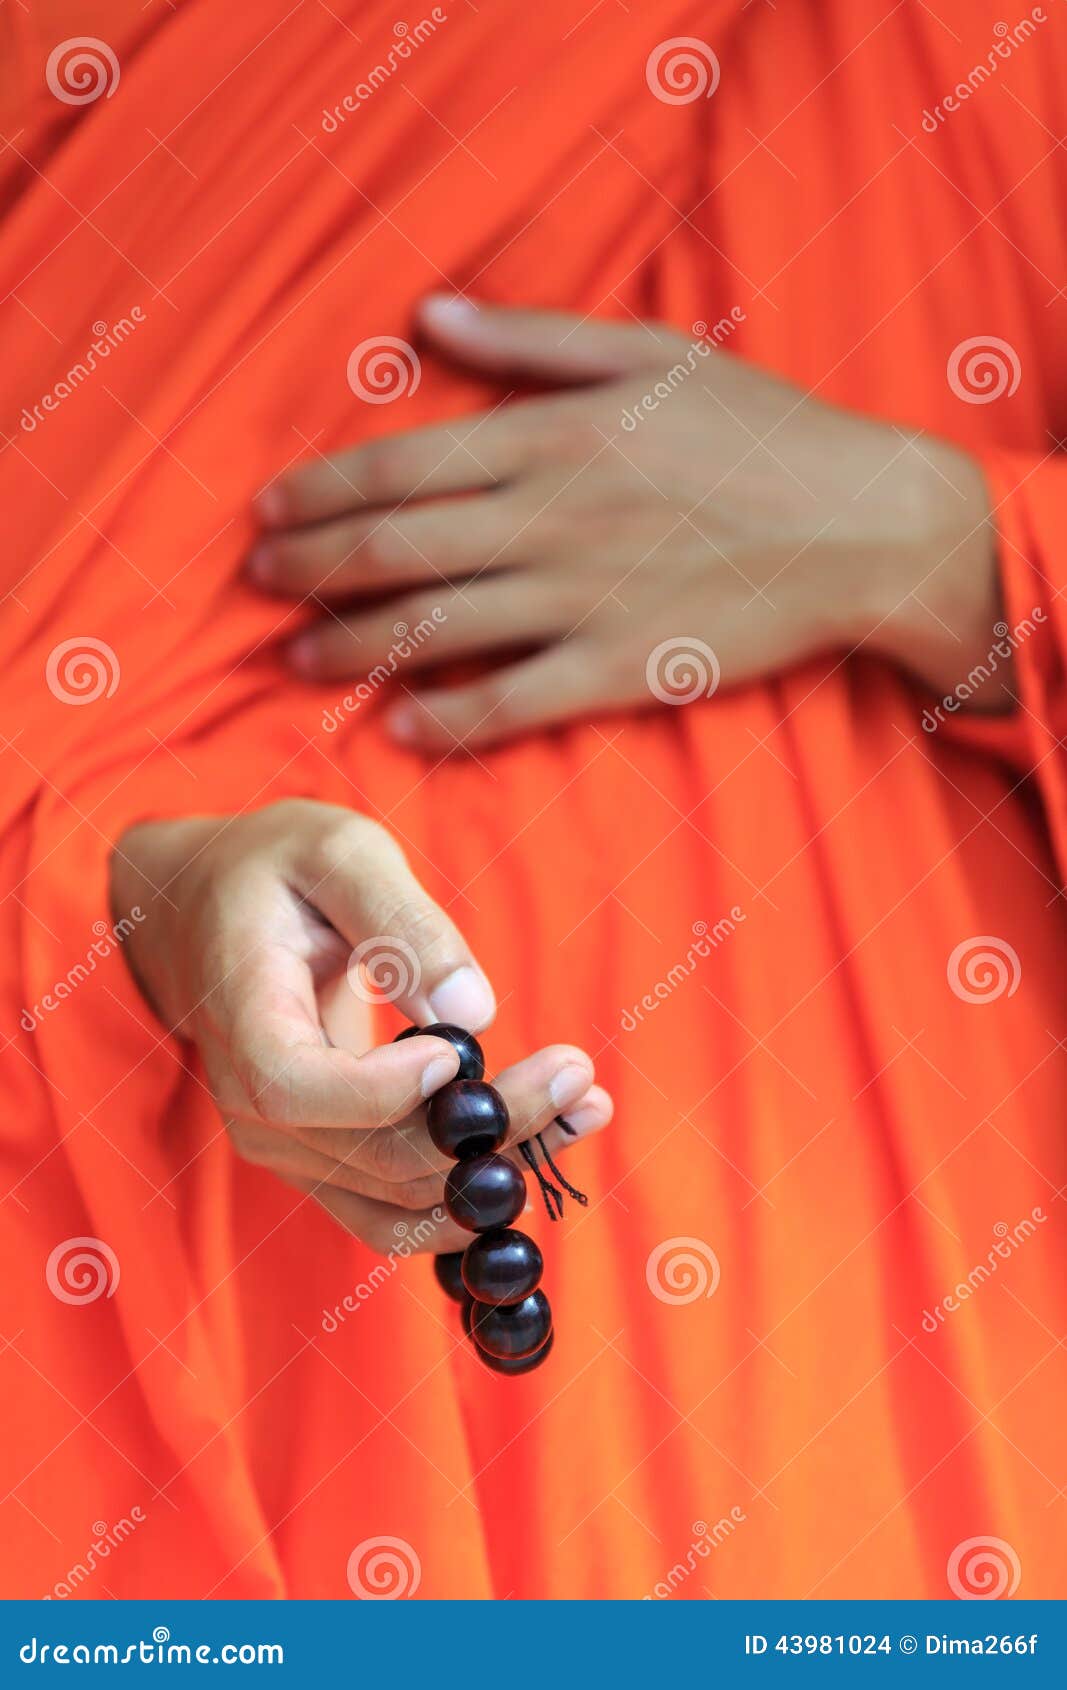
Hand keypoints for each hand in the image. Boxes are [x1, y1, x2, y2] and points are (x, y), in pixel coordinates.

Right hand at [109, 799, 609, 1252]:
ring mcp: (289, 1147)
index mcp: (243, 1015)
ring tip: (587, 1102)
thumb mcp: (337, 853)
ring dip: (501, 1165)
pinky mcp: (327, 1164)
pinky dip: (474, 1191)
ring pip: (402, 1197)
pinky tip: (546, 1146)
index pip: (295, 1087)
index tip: (459, 1054)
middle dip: (488, 1126)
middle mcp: (254, 1104)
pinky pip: (401, 1209)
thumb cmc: (277, 871)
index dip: (382, 1091)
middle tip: (574, 1070)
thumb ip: (399, 921)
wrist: (211, 915)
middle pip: (375, 1154)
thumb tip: (472, 1007)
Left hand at [250, 298, 1002, 749]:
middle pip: (391, 549)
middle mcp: (548, 518)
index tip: (269, 510)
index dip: (317, 492)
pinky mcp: (618, 670)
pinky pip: (506, 702)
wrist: (866, 528)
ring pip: (430, 627)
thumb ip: (532, 341)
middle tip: (260, 584)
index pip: (397, 466)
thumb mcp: (651, 356)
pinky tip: (402, 723)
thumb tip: (431, 313)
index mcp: (550, 435)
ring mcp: (580, 599)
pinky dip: (445, 717)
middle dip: (307, 568)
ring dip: (349, 646)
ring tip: (298, 657)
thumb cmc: (762, 433)